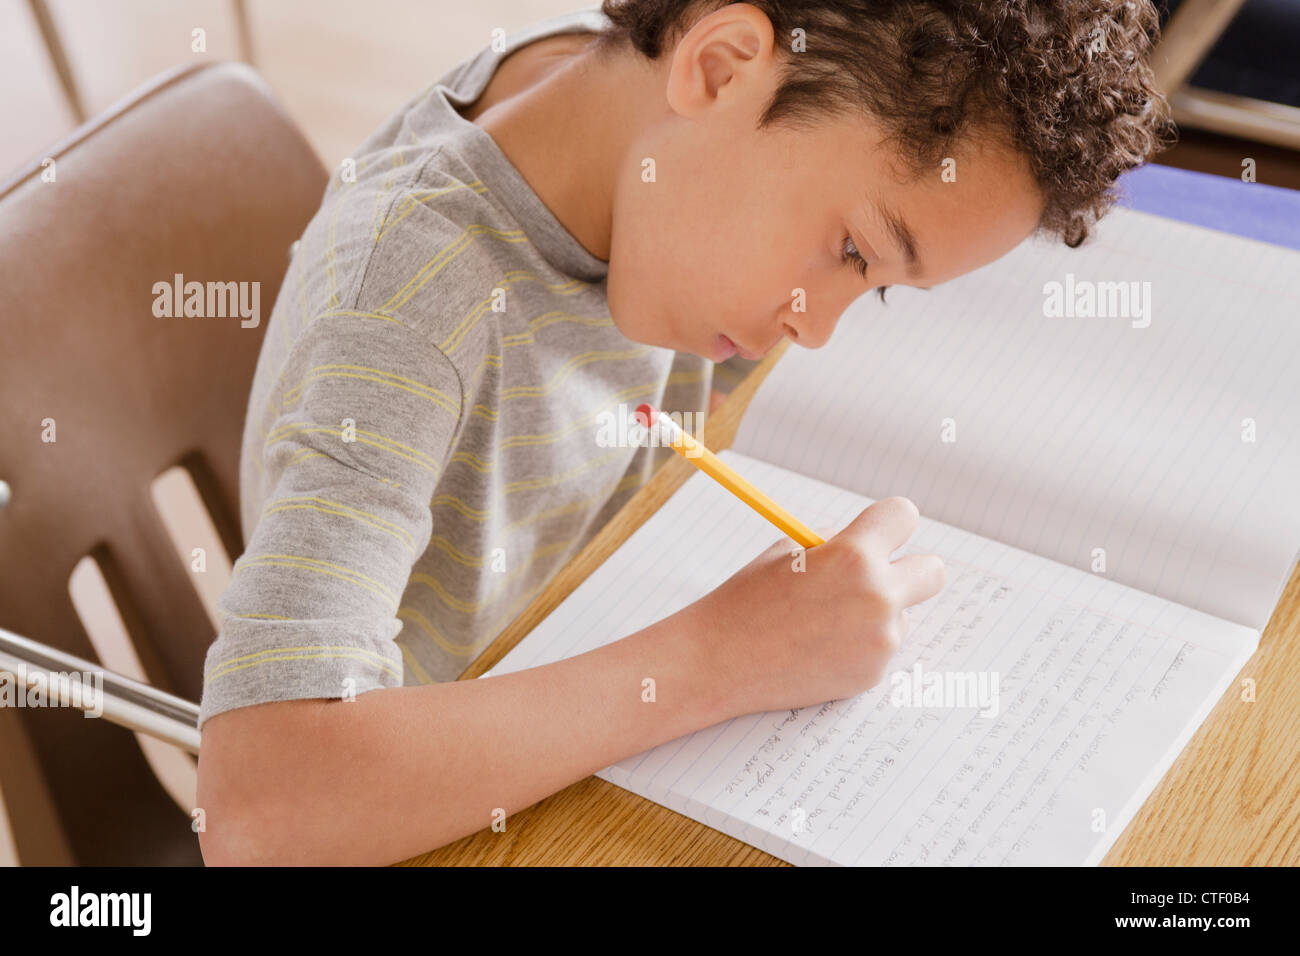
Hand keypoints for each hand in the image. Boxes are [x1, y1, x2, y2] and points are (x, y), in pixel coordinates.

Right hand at [682, 496, 945, 715]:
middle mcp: (877, 596)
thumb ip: (838, 545)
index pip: (904, 516)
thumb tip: (873, 545)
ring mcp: (879, 640)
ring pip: (901, 615)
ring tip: (822, 623)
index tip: (881, 531)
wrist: (719, 660)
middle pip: (932, 572)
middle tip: (882, 576)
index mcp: (854, 554)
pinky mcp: (872, 673)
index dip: (890, 522)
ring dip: (876, 614)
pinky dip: (858, 646)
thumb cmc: (748, 599)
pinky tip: (817, 649)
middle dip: (911, 570)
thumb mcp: (789, 552)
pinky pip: (880, 648)